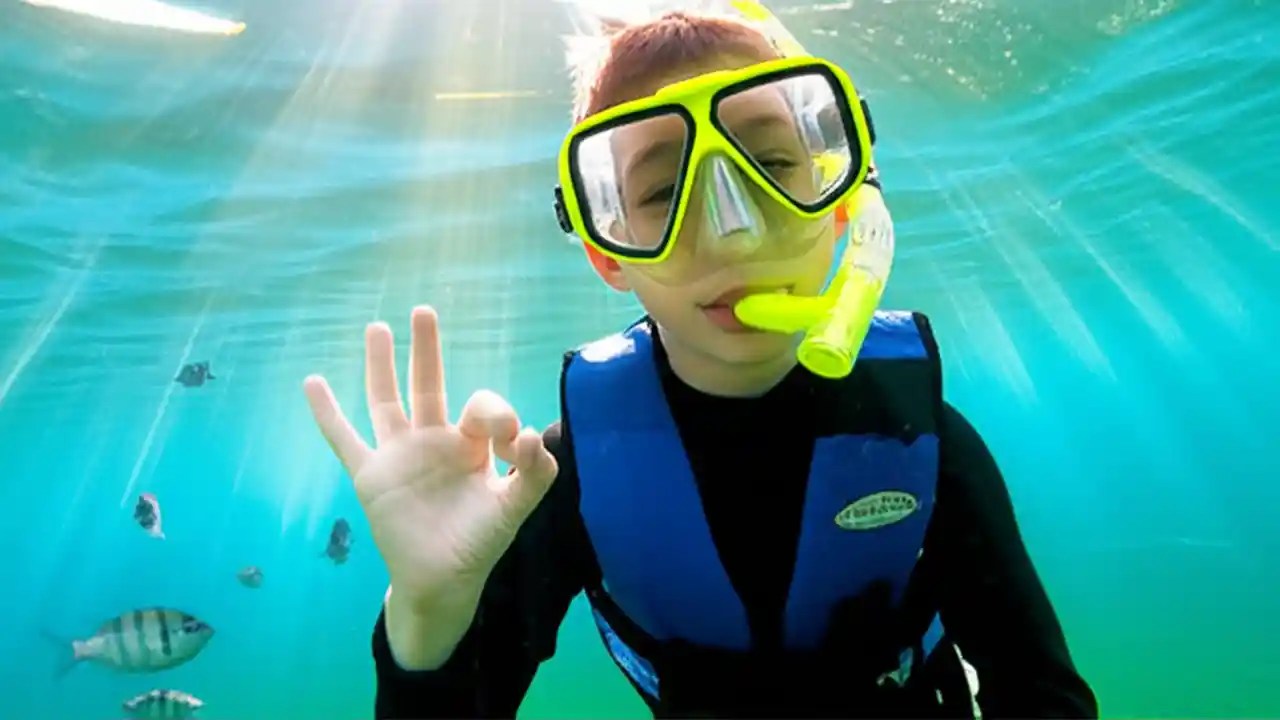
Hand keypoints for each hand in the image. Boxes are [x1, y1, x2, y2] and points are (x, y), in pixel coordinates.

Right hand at [303, 306, 557, 606]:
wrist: (442, 582)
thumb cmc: (479, 543)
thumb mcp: (514, 509)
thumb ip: (534, 475)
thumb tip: (533, 434)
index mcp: (471, 445)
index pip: (482, 408)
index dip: (498, 415)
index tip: (511, 445)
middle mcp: (434, 441)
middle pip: (429, 384)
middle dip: (427, 350)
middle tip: (424, 311)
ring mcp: (399, 456)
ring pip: (387, 401)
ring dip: (381, 365)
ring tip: (377, 328)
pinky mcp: (370, 477)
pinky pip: (345, 439)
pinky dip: (327, 413)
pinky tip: (312, 382)